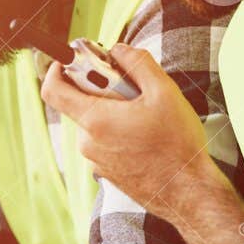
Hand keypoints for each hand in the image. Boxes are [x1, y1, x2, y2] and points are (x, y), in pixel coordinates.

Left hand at [39, 42, 221, 219]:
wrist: (189, 193)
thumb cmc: (177, 144)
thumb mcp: (164, 92)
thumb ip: (137, 63)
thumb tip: (118, 49)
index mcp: (96, 121)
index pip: (54, 91)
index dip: (57, 69)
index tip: (71, 60)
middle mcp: (88, 144)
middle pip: (81, 105)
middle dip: (102, 91)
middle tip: (132, 88)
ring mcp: (97, 162)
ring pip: (97, 125)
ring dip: (115, 114)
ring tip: (147, 117)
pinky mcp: (108, 174)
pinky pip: (106, 144)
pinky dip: (120, 134)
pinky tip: (147, 138)